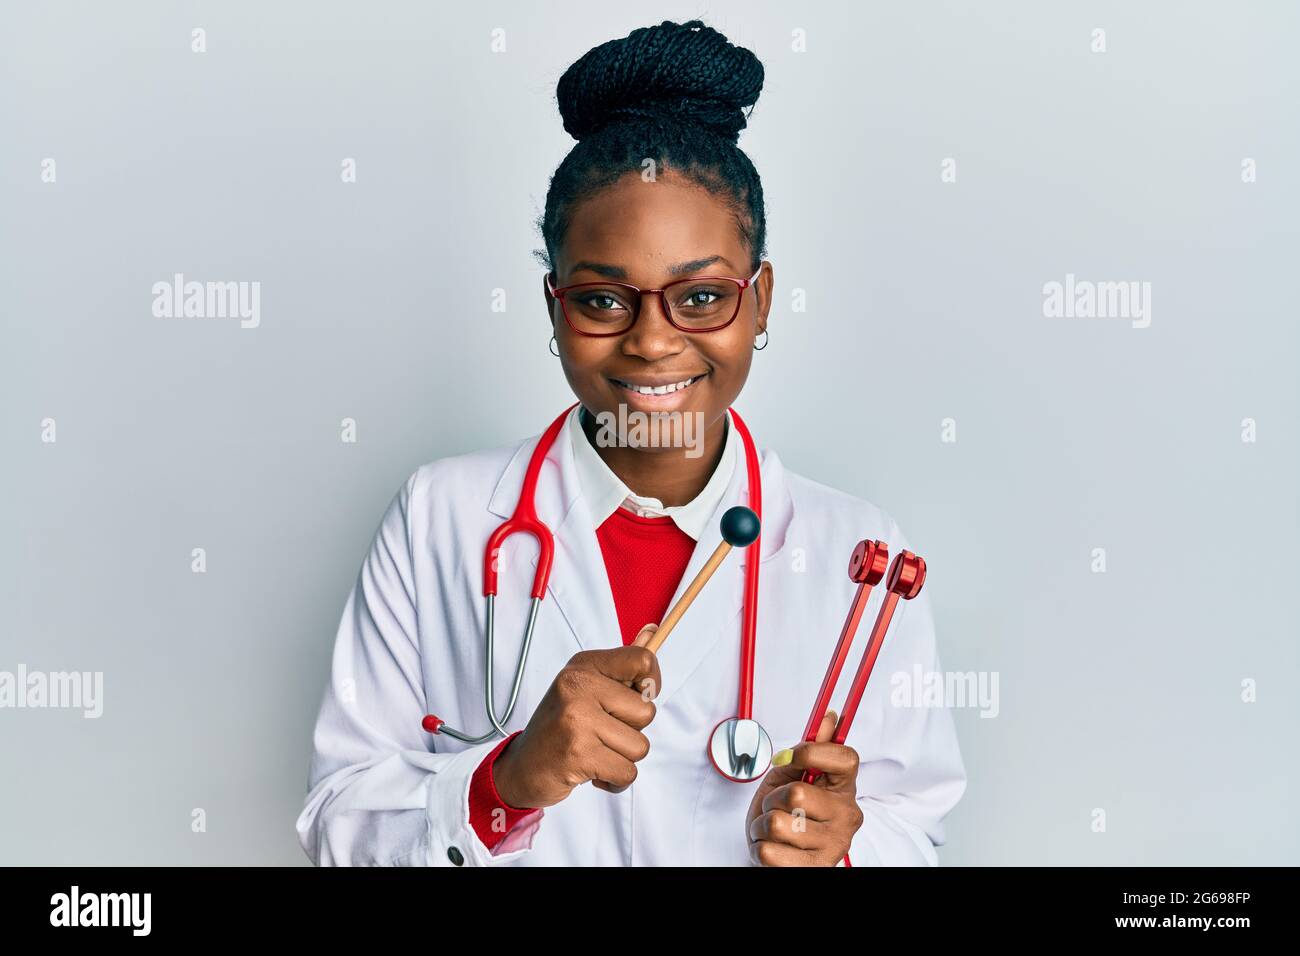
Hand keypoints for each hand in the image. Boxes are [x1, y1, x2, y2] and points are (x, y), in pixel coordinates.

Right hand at [492, 625, 660, 808]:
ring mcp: (577, 719)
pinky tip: (593, 771)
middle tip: (601, 733)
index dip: (651, 683)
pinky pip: (627, 773)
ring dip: (623, 758)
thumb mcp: (586, 687)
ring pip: (640, 747)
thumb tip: (653, 631)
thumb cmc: (561, 726)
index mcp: (584, 666)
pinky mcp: (578, 754)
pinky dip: (615, 780)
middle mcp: (578, 686)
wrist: (523, 767)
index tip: (637, 696)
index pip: (642, 661)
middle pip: (647, 712)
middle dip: (631, 731)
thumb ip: (622, 665)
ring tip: (595, 752)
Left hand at [745, 710, 864, 865]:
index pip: (845, 758)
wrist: (776, 856)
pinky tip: (773, 849)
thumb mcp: (789, 777)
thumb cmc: (784, 813)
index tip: (792, 759)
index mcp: (845, 789)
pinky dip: (760, 849)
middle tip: (776, 808)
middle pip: (797, 792)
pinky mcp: (815, 869)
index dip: (811, 752)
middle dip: (773, 799)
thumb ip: (806, 751)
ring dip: (762, 826)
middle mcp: (847, 817)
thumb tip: (830, 717)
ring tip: (772, 831)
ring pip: (777, 823)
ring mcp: (834, 846)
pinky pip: (768, 850)